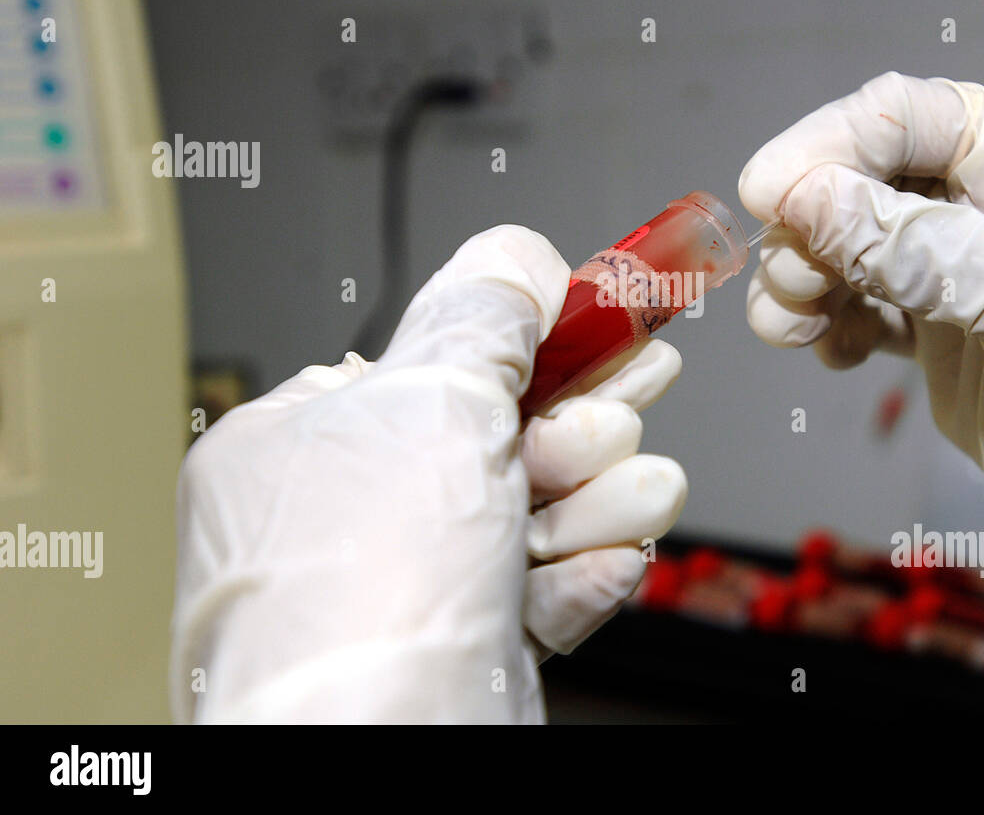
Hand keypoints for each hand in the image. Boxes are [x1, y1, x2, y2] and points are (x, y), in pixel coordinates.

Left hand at [171, 226, 686, 722]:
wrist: (380, 762)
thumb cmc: (365, 597)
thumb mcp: (432, 403)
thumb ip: (484, 314)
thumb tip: (518, 260)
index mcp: (305, 442)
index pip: (434, 359)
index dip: (529, 335)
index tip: (607, 313)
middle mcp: (350, 516)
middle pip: (498, 433)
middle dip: (578, 415)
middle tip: (639, 384)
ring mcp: (409, 587)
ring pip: (533, 512)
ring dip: (593, 497)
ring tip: (620, 495)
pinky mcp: (466, 648)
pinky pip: (544, 587)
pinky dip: (585, 571)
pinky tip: (607, 561)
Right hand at [739, 71, 983, 722]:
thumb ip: (915, 248)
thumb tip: (808, 200)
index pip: (904, 117)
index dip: (826, 146)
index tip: (766, 194)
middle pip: (860, 180)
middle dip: (809, 226)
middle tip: (790, 286)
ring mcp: (963, 273)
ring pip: (847, 247)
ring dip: (804, 279)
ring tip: (792, 328)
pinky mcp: (943, 336)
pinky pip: (859, 307)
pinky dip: (827, 325)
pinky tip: (829, 354)